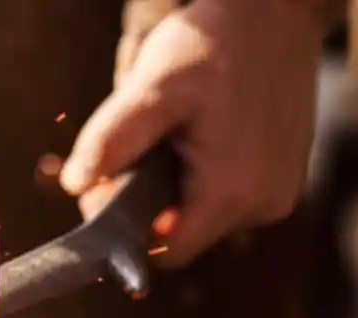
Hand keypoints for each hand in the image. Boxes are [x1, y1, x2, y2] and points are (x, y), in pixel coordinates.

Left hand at [62, 0, 340, 266]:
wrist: (274, 13)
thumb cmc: (212, 44)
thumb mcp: (152, 87)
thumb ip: (112, 140)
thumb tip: (74, 186)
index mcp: (232, 192)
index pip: (163, 253)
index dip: (126, 231)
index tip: (108, 187)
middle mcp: (264, 205)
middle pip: (180, 236)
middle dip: (149, 203)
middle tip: (141, 147)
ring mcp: (278, 195)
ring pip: (201, 218)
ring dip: (175, 188)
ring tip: (177, 134)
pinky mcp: (283, 181)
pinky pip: (226, 199)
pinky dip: (202, 178)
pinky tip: (202, 134)